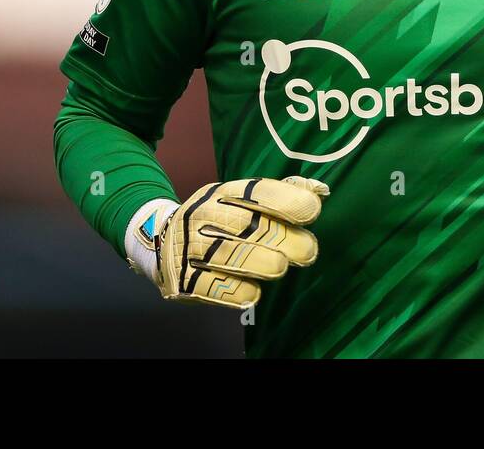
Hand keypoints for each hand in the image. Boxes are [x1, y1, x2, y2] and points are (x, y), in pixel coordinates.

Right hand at [130, 175, 329, 308]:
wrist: (162, 240)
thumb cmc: (219, 219)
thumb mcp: (243, 199)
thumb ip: (282, 194)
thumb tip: (320, 191)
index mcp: (224, 193)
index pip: (256, 191)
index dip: (286, 200)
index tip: (313, 211)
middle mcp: (205, 215)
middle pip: (247, 225)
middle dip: (282, 237)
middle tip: (308, 251)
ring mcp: (191, 247)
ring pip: (228, 255)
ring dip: (260, 262)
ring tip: (280, 267)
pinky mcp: (183, 277)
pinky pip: (211, 286)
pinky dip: (234, 291)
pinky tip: (253, 292)